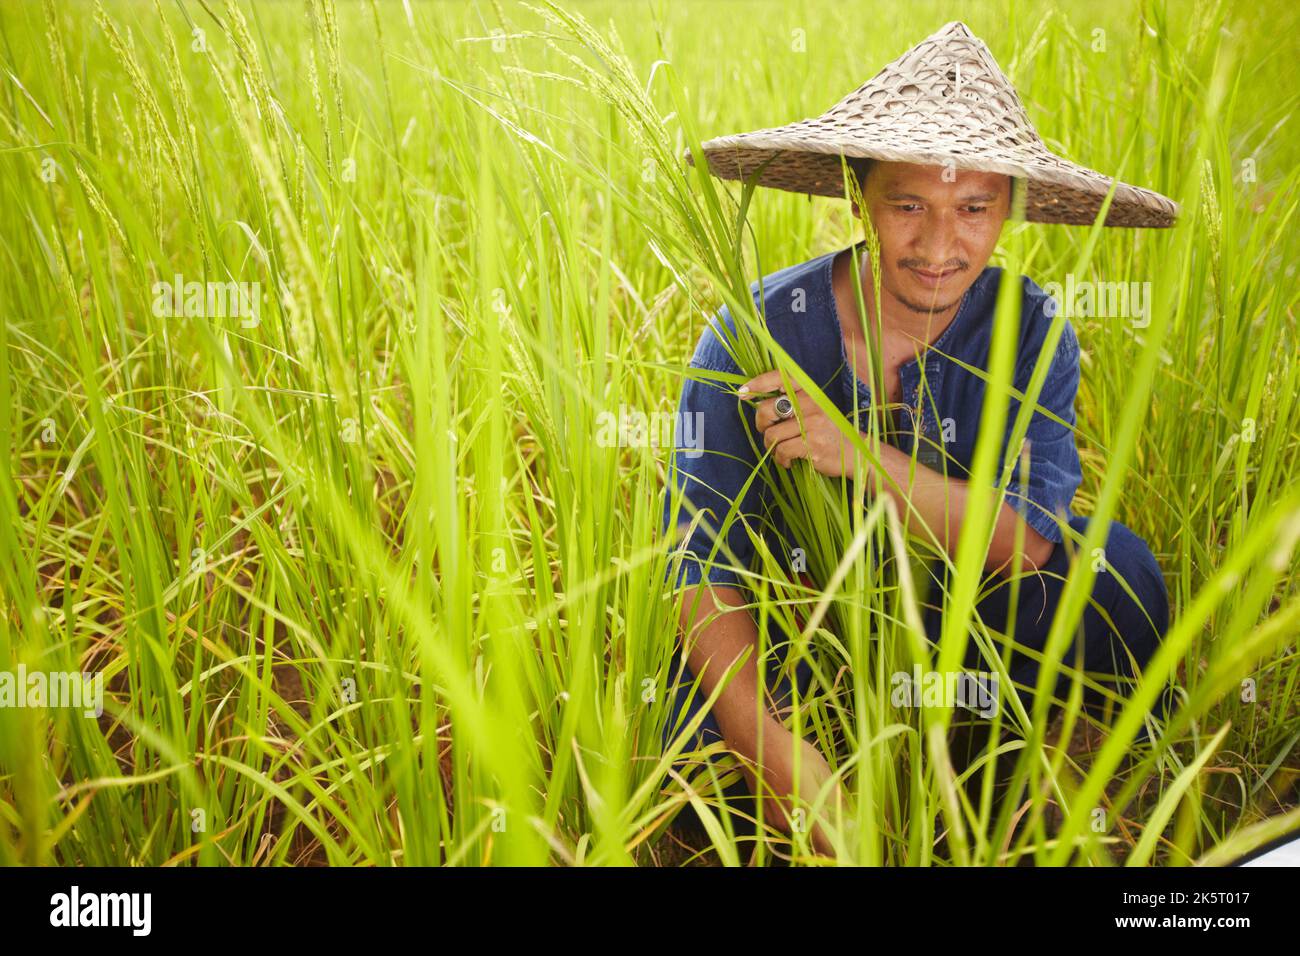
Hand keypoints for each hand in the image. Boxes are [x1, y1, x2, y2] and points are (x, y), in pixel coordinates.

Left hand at [740, 371, 859, 478]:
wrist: (855, 453)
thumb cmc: (829, 432)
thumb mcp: (815, 409)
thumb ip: (793, 403)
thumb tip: (758, 404)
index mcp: (810, 392)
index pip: (780, 378)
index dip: (758, 383)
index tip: (742, 392)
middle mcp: (810, 404)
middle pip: (766, 410)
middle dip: (761, 425)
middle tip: (769, 433)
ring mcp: (812, 424)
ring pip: (771, 435)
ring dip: (772, 448)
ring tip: (783, 451)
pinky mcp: (812, 445)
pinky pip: (782, 451)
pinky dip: (781, 460)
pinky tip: (790, 462)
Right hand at [748, 718, 852, 856]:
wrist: (758, 743)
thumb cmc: (792, 751)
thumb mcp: (821, 770)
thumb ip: (836, 800)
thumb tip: (851, 824)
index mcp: (807, 808)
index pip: (828, 842)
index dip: (839, 840)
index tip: (846, 830)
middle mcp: (791, 820)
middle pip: (816, 837)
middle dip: (826, 826)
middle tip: (827, 803)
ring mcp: (777, 821)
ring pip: (802, 830)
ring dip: (810, 819)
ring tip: (807, 792)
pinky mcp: (767, 817)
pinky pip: (789, 824)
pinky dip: (796, 815)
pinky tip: (794, 793)